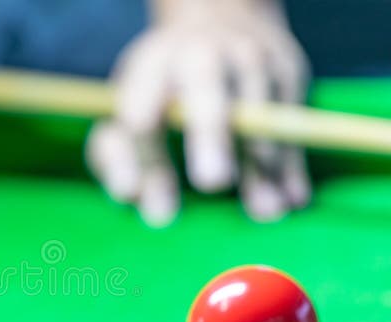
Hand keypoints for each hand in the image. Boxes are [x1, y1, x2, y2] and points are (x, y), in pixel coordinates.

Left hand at [87, 0, 309, 225]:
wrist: (217, 22)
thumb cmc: (161, 88)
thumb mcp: (126, 108)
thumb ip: (118, 154)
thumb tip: (132, 195)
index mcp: (151, 67)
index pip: (141, 116)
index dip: (147, 160)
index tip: (156, 209)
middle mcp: (201, 56)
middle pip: (205, 93)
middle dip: (209, 137)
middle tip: (212, 182)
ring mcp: (249, 59)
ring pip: (259, 113)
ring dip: (263, 164)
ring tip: (265, 210)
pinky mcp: (287, 70)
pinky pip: (292, 122)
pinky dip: (293, 162)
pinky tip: (292, 196)